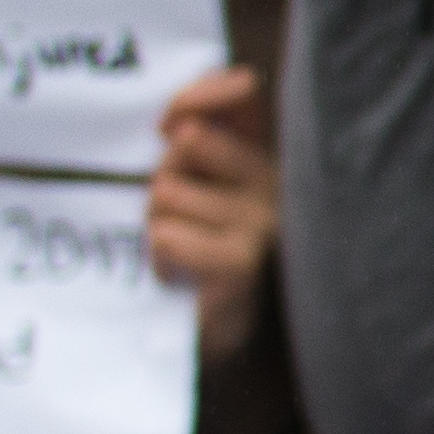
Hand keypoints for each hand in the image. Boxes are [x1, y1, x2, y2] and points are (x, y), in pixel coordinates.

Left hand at [149, 67, 279, 357]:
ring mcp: (266, 223)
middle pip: (188, 142)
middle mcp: (278, 183)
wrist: (209, 340)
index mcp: (266, 156)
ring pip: (167, 191)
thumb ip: (190, 137)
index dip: (196, 98)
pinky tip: (176, 276)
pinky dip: (157, 257)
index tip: (165, 128)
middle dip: (162, 177)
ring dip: (155, 223)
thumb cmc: (193, 257)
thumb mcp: (188, 185)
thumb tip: (180, 123)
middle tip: (173, 216)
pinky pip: (166, 234)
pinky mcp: (244, 263)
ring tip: (177, 253)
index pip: (242, 92)